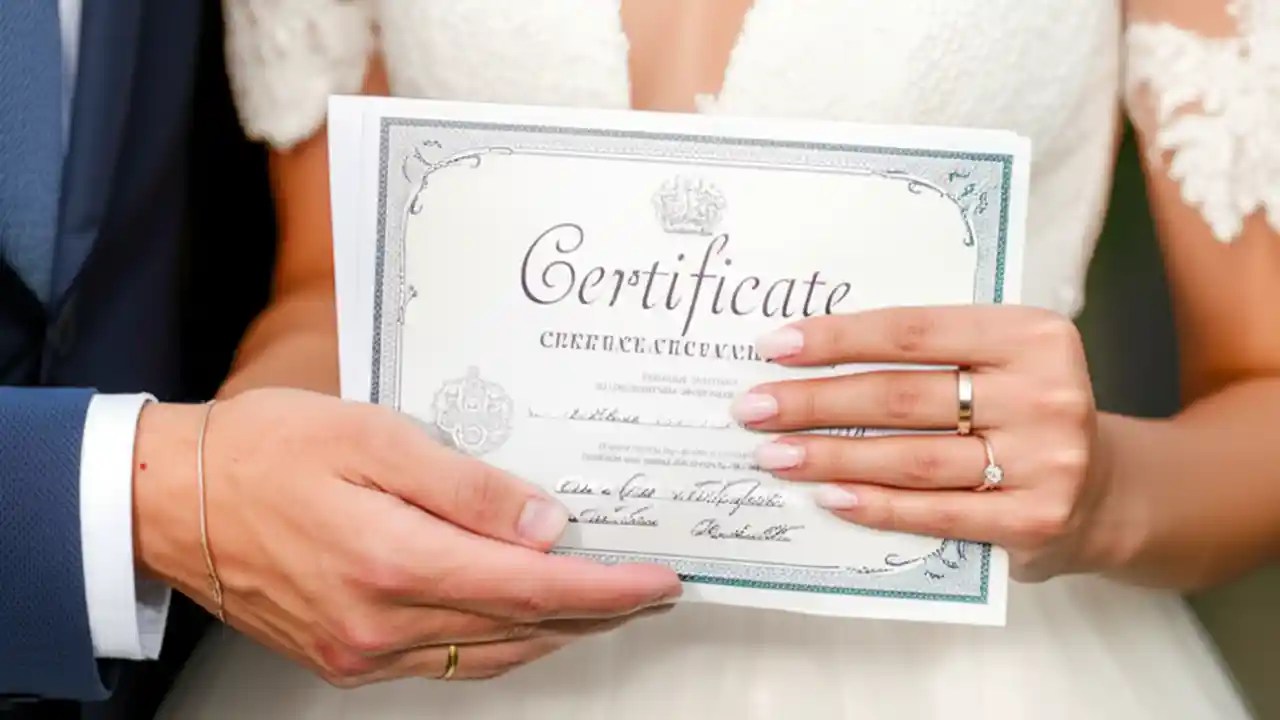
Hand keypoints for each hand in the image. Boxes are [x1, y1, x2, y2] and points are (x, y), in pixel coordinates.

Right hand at [133, 389, 680, 684]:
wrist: (172, 498)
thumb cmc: (263, 451)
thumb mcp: (374, 439)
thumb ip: (467, 487)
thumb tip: (543, 524)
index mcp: (393, 562)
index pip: (532, 587)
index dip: (604, 587)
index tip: (656, 579)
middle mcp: (380, 624)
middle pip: (521, 628)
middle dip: (596, 611)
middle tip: (649, 589)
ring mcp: (361, 651)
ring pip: (488, 656)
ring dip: (555, 631)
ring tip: (604, 605)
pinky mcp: (346, 658)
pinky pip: (445, 664)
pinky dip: (499, 644)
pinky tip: (524, 621)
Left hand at [735, 306, 1110, 581]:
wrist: (1106, 490)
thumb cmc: (1025, 411)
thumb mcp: (998, 361)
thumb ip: (930, 353)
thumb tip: (812, 355)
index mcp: (1031, 335)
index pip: (912, 331)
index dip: (837, 339)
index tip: (775, 347)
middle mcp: (1044, 395)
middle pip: (901, 396)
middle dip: (815, 402)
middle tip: (753, 407)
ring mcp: (1044, 462)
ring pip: (911, 458)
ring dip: (831, 458)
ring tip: (773, 455)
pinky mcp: (1034, 520)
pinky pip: (935, 513)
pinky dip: (875, 506)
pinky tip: (827, 498)